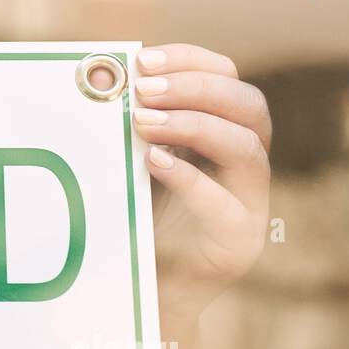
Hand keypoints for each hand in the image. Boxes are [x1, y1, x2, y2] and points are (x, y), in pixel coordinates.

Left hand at [130, 43, 270, 333]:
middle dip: (196, 89)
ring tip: (144, 123)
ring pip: (248, 149)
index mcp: (226, 131)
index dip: (190, 62)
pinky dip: (191, 180)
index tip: (142, 61)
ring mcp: (251, 203)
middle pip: (250, 106)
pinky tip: (154, 162)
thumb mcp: (135, 158)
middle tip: (144, 90)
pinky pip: (226, 207)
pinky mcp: (240, 242)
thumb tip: (97, 72)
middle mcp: (247, 163)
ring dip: (194, 126)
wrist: (142, 287)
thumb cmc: (136, 215)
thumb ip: (132, 122)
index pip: (228, 78)